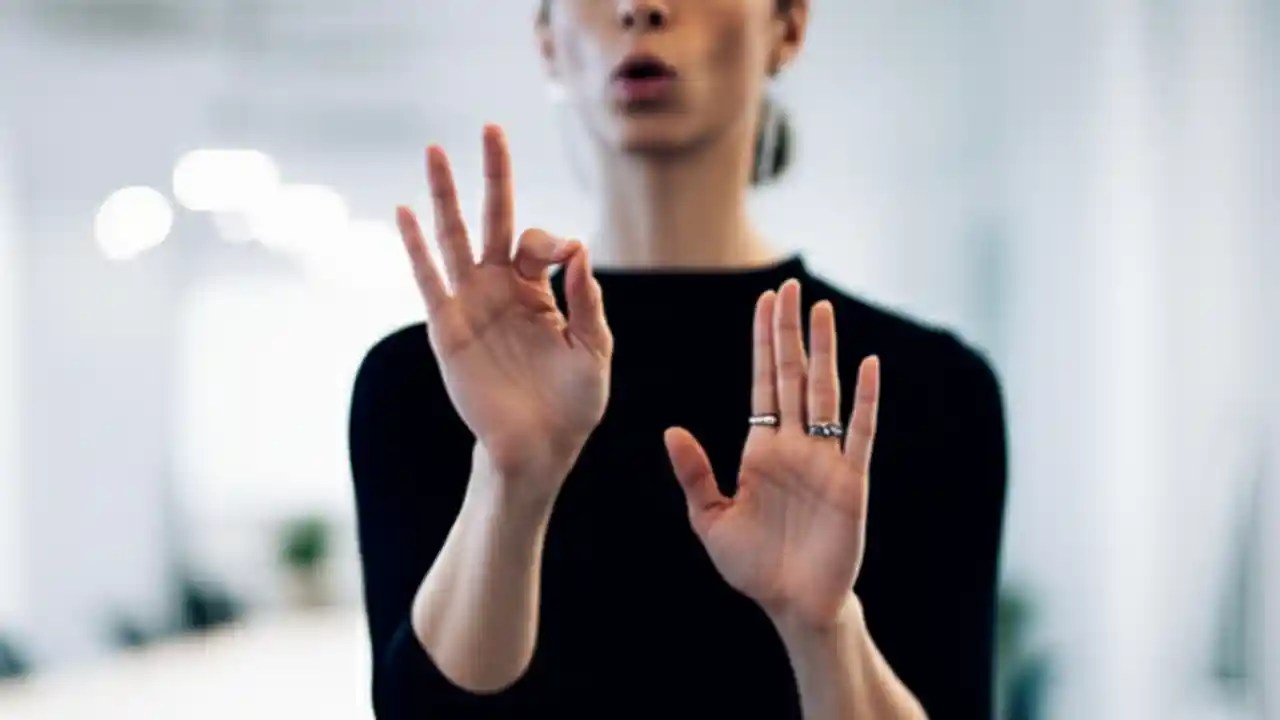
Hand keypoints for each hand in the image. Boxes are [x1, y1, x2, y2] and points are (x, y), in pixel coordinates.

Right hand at [396, 124, 612, 503]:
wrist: (538, 449)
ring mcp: (471, 305)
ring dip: (445, 195)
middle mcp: (501, 290)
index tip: (564, 258)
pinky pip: (429, 280)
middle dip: (492, 176)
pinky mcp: (448, 328)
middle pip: (493, 220)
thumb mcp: (594, 349)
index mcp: (538, 292)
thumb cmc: (572, 403)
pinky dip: (416, 246)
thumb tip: (579, 248)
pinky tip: (405, 211)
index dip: (552, 241)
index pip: (538, 242)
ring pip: (454, 239)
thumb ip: (587, 300)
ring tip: (435, 151)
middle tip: (491, 129)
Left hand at [663, 279, 878, 632]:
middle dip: (790, 331)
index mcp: (760, 449)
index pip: (762, 383)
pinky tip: (868, 365)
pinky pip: (860, 433)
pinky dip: (865, 400)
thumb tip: (672, 431)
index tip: (764, 301)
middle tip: (790, 286)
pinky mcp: (851, 482)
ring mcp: (825, 459)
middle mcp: (794, 445)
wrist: (792, 605)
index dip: (763, 341)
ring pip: (824, 392)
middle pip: (792, 375)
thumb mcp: (711, 520)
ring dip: (825, 351)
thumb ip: (696, 475)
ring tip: (822, 311)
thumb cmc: (753, 566)